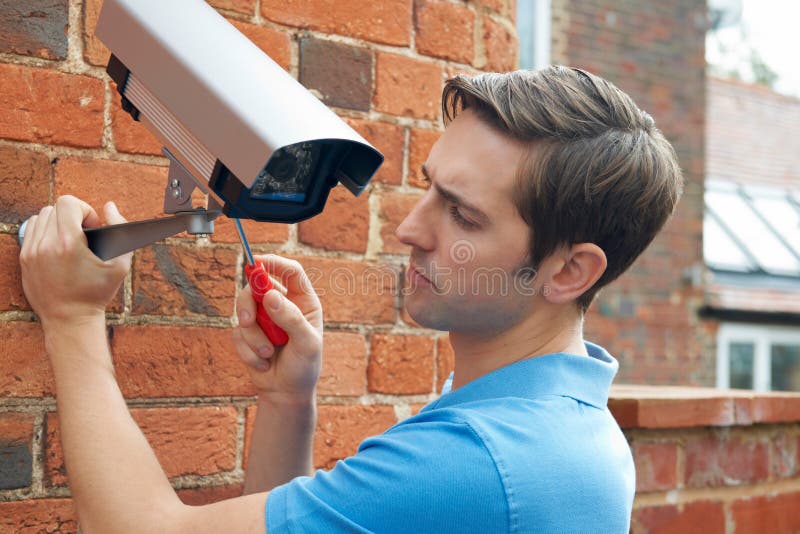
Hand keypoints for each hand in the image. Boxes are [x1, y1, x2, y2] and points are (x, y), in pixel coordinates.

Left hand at [19, 195, 131, 330]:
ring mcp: (31, 252)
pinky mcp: (24, 259)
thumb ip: (120, 229)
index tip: (92, 226)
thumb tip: (110, 207)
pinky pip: (31, 231)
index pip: (68, 203)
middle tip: (84, 233)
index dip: (84, 209)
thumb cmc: (96, 294)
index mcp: (68, 243)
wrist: (70, 319)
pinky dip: (45, 232)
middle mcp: (46, 245)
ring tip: (70, 238)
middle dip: (72, 216)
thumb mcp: (120, 265)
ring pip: (40, 217)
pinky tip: (57, 245)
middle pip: (54, 208)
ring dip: (57, 222)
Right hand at [233, 255, 322, 398]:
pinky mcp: (248, 333)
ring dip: (252, 337)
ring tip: (268, 354)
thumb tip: (271, 295)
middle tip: (248, 321)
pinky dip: (247, 351)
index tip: (256, 263)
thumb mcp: (306, 344)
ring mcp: (263, 318)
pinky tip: (263, 364)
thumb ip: (291, 319)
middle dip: (248, 303)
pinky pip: (237, 333)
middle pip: (256, 285)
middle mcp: (282, 304)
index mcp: (303, 301)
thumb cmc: (304, 367)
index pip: (290, 271)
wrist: (286, 394)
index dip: (274, 263)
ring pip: (244, 310)